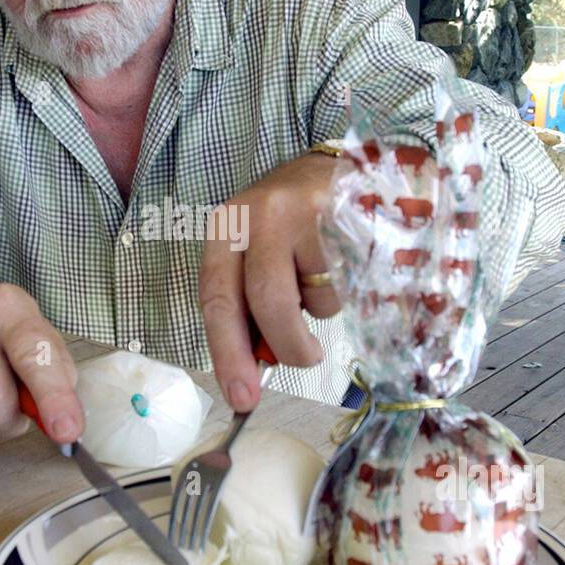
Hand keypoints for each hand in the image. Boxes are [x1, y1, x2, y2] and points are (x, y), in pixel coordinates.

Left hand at [198, 151, 349, 413]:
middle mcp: (258, 215)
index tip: (240, 397)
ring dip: (321, 310)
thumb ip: (250, 307)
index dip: (228, 353)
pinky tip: (343, 263)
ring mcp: (303, 211)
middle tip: (302, 362)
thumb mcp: (257, 256)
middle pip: (266, 299)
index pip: (217, 298)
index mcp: (225, 229)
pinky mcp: (345, 214)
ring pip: (314, 294)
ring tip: (322, 283)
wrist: (335, 167)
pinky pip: (347, 280)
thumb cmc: (289, 226)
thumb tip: (254, 369)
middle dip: (285, 344)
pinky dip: (345, 290)